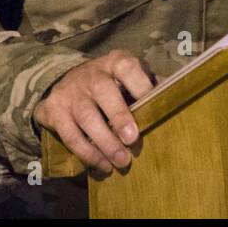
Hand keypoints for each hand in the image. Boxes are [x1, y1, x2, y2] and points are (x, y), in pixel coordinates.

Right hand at [33, 50, 154, 174]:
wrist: (65, 83)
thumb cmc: (110, 82)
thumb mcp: (128, 76)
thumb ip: (146, 85)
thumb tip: (172, 97)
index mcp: (115, 61)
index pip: (127, 67)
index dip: (140, 85)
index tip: (152, 104)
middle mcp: (91, 74)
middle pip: (104, 91)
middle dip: (119, 116)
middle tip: (132, 138)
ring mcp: (71, 92)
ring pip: (86, 117)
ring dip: (104, 142)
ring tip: (121, 161)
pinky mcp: (55, 111)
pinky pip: (70, 135)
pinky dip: (87, 153)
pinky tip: (102, 165)